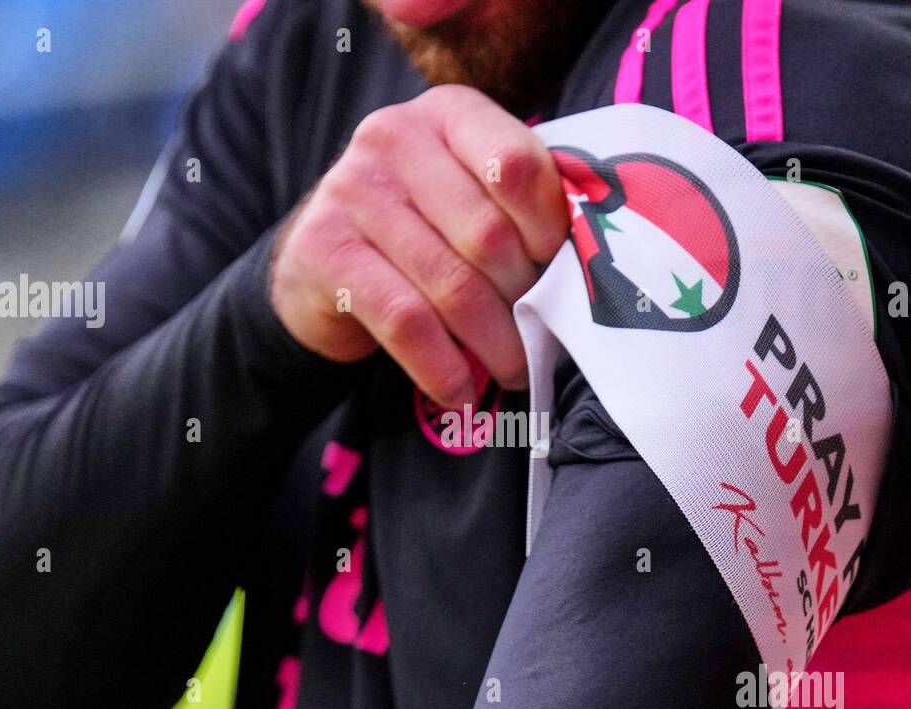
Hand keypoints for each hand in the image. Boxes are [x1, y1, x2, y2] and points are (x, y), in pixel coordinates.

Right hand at [269, 85, 568, 407]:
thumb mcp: (471, 197)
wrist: (320, 262)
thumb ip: (523, 209)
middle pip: (489, 235)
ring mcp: (351, 190)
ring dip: (494, 344)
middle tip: (542, 341)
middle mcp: (394, 137)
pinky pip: (405, 322)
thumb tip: (590, 272)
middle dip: (527, 301)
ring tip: (514, 372)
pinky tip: (461, 392)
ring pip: (452, 285)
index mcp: (449, 114)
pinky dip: (443, 369)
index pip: (518, 166)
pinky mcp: (324, 251)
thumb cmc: (423, 231)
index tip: (565, 279)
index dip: (552, 233)